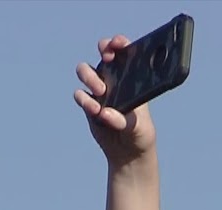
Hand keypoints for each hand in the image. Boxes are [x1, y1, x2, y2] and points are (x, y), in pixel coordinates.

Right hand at [73, 35, 157, 168]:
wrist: (129, 152)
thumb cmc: (140, 134)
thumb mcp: (140, 127)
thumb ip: (125, 120)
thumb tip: (104, 112)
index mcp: (132, 77)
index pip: (123, 52)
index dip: (117, 43)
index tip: (115, 44)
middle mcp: (114, 80)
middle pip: (102, 56)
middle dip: (102, 55)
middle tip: (108, 65)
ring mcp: (99, 92)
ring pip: (85, 72)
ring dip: (90, 77)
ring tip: (101, 93)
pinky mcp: (88, 106)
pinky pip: (81, 96)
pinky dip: (85, 100)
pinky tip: (95, 110)